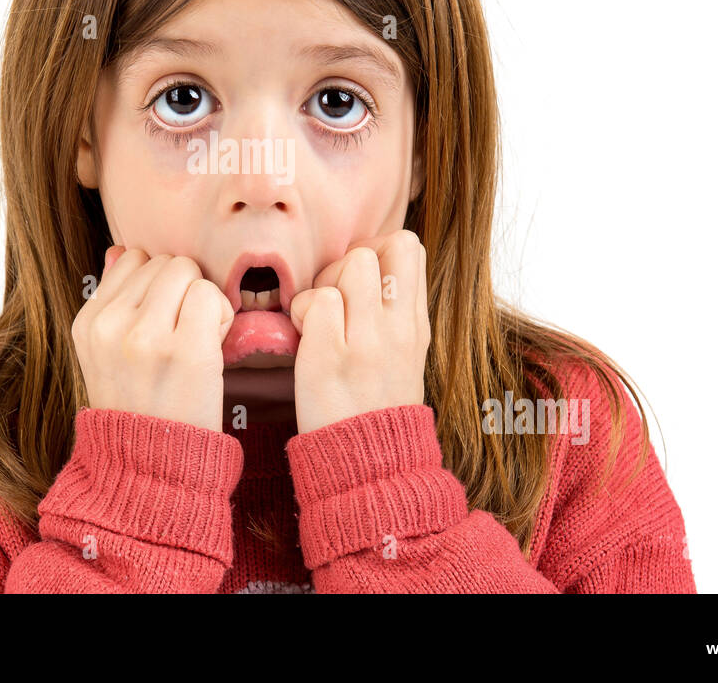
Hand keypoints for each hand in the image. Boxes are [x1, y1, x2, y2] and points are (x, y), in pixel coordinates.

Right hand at [70, 245, 234, 432]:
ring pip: (186, 270)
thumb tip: (122, 251)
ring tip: (196, 341)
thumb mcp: (107, 354)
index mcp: (87, 322)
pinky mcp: (183, 349)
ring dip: (202, 299)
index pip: (132, 258)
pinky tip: (213, 347)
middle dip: (182, 289)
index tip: (162, 321)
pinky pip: (209, 293)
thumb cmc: (141, 407)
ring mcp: (144, 336)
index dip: (157, 285)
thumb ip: (113, 300)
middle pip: (163, 261)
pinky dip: (221, 315)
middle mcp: (108, 325)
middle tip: (183, 334)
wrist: (151, 469)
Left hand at [288, 230, 429, 433]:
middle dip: (346, 264)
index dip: (375, 251)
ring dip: (324, 285)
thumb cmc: (374, 408)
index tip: (356, 284)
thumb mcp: (403, 356)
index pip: (408, 247)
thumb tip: (366, 272)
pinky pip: (318, 300)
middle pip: (377, 248)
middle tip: (334, 301)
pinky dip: (301, 311)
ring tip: (317, 321)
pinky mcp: (332, 357)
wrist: (372, 469)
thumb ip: (390, 313)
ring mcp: (368, 341)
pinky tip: (303, 339)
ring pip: (351, 264)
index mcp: (416, 324)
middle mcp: (399, 327)